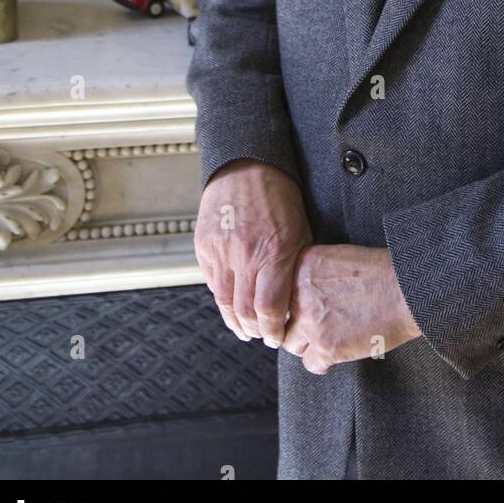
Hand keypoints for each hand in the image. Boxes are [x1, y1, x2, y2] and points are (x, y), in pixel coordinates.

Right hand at [194, 159, 312, 346]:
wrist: (246, 166)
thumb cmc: (279, 197)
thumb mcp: (300, 231)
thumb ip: (294, 268)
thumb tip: (293, 302)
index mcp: (273, 252)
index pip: (269, 310)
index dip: (274, 330)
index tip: (278, 336)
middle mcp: (244, 255)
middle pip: (244, 313)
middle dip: (255, 331)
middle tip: (262, 335)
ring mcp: (220, 252)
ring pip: (224, 302)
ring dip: (235, 321)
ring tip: (245, 328)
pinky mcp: (203, 247)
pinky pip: (212, 283)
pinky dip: (222, 299)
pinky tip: (232, 305)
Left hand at [281, 244, 420, 374]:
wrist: (406, 290)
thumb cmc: (380, 272)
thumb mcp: (337, 257)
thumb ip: (311, 274)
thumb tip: (295, 295)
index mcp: (302, 266)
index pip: (279, 292)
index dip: (292, 303)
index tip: (301, 310)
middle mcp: (300, 292)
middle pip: (282, 319)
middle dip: (297, 326)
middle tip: (315, 328)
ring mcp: (310, 321)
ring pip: (292, 344)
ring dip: (308, 345)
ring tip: (327, 340)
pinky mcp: (326, 346)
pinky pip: (311, 364)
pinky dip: (323, 362)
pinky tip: (336, 354)